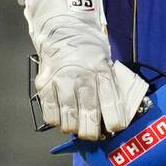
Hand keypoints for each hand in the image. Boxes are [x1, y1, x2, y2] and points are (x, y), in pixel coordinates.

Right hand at [25, 0, 148, 139]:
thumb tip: (120, 114)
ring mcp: (62, 83)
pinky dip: (57, 122)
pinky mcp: (45, 86)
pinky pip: (50, 115)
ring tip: (77, 126)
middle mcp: (82, 78)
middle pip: (89, 115)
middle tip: (94, 134)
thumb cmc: (90, 50)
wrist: (64, 30)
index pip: (111, 102)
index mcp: (102, 72)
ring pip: (69, 120)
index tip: (115, 128)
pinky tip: (62, 117)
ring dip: (75, 128)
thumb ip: (111, 86)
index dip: (115, 120)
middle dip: (93, 132)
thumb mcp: (107, 63)